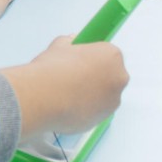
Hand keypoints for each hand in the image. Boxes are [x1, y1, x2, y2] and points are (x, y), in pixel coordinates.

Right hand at [10, 36, 127, 135]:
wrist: (43, 97)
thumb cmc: (52, 69)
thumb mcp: (58, 45)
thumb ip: (70, 42)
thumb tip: (72, 42)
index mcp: (111, 55)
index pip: (107, 54)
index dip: (91, 56)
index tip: (80, 60)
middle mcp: (118, 78)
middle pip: (110, 75)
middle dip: (95, 75)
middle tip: (72, 76)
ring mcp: (113, 101)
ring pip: (104, 95)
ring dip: (91, 94)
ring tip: (66, 93)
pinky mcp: (103, 118)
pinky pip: (96, 110)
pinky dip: (85, 109)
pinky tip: (66, 105)